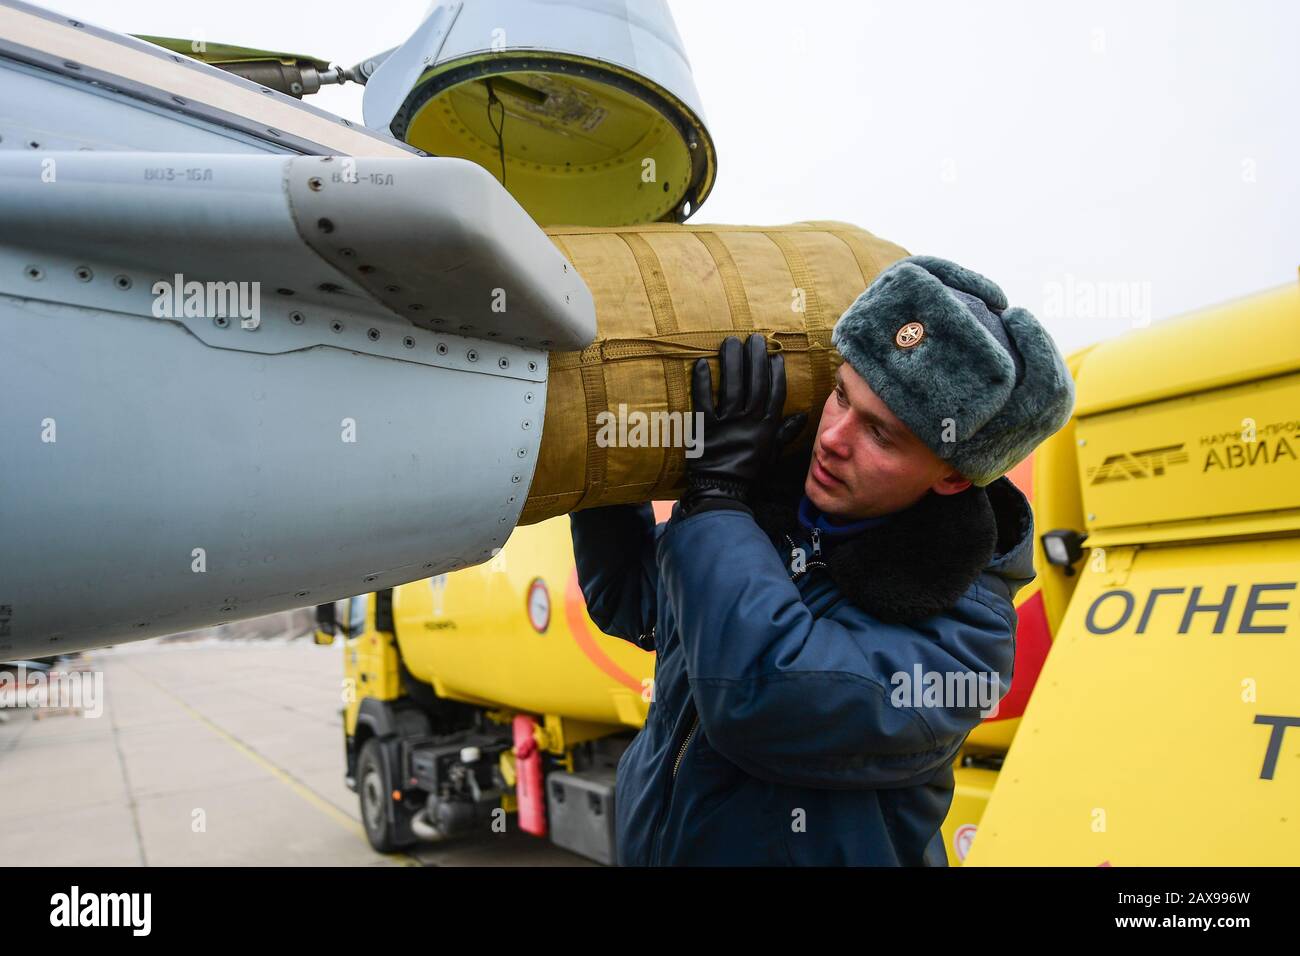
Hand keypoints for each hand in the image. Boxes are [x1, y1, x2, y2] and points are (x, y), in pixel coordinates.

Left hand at [681, 334, 807, 515]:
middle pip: (755, 382)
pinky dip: (702, 381)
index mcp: (767, 426)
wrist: (723, 491)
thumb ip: (786, 432)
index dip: (776, 372)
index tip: (775, 355)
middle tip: (753, 338)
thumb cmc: (750, 472)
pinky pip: (703, 400)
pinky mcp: (705, 427)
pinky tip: (702, 363)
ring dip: (731, 361)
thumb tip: (804, 416)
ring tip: (730, 341)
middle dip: (755, 357)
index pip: (775, 393)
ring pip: (732, 385)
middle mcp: (750, 421)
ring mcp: (727, 423)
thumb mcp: (773, 452)